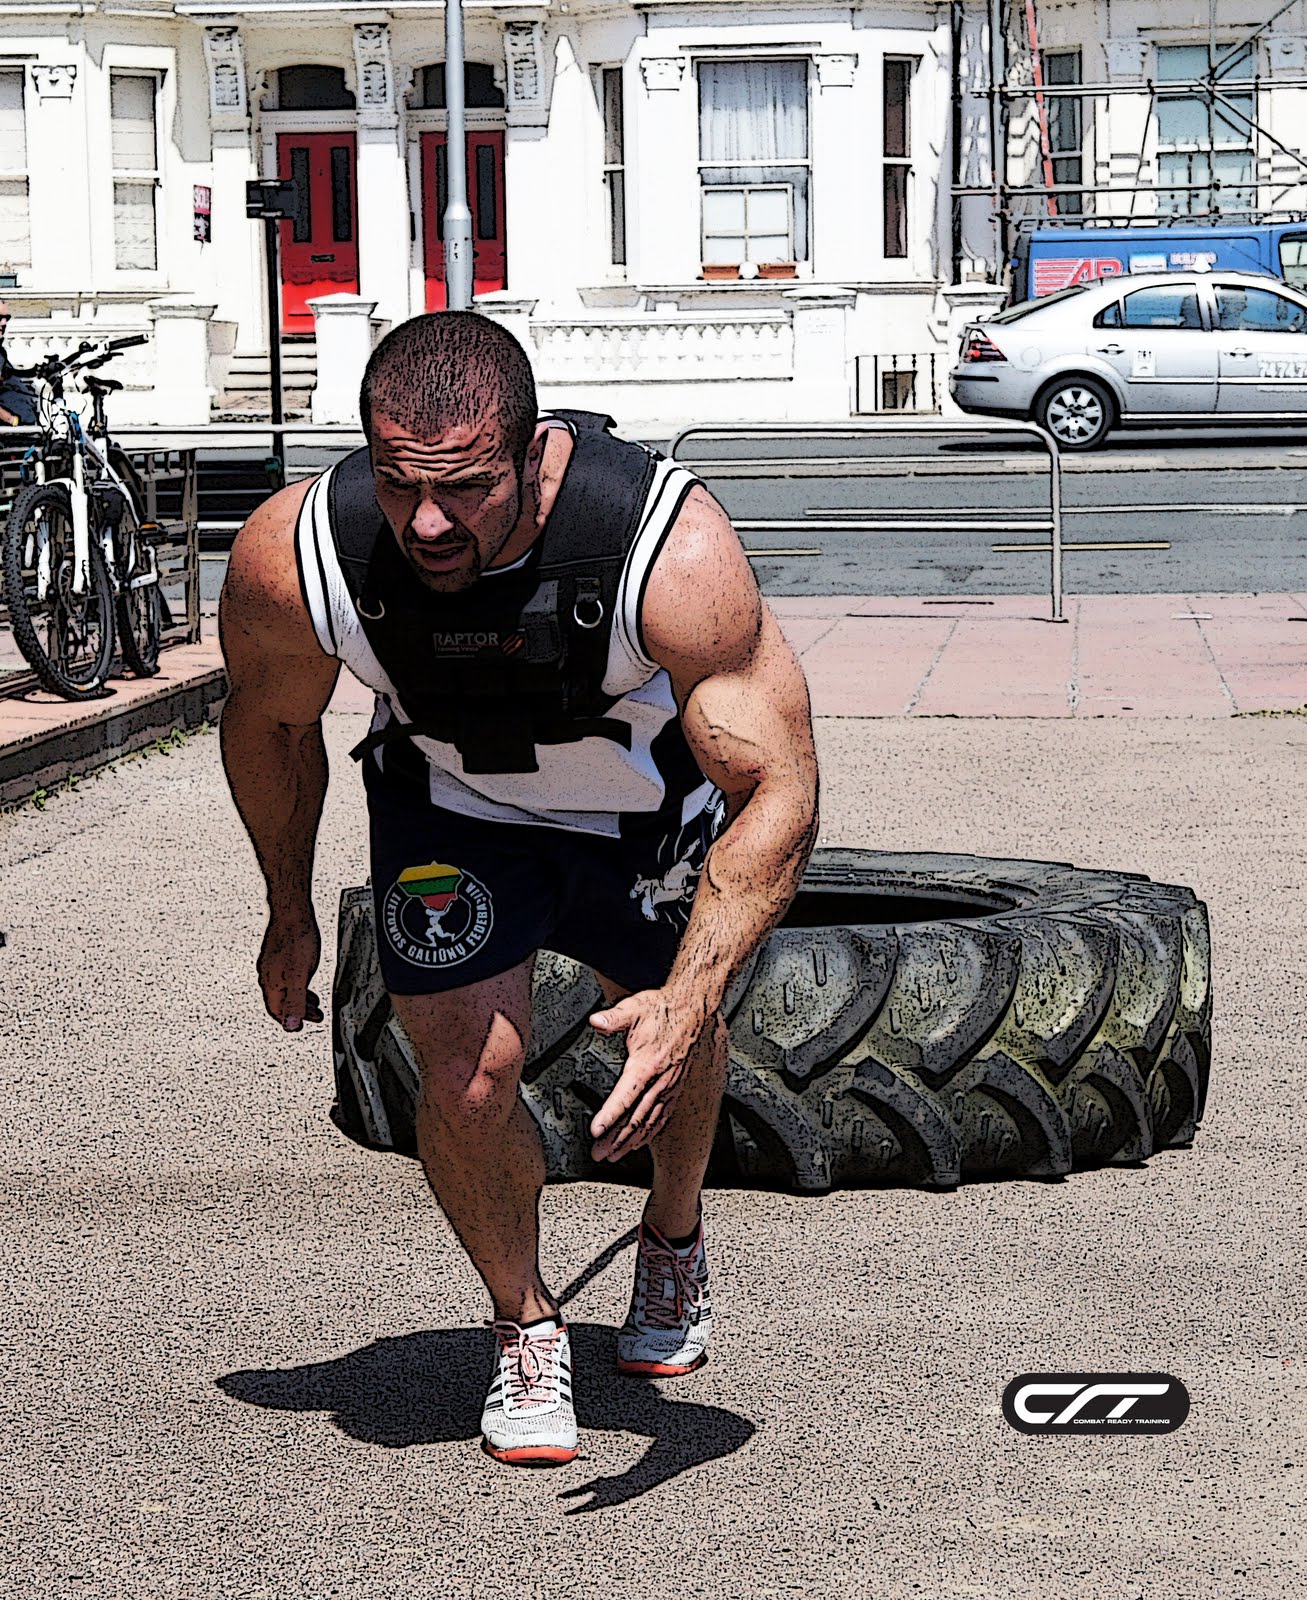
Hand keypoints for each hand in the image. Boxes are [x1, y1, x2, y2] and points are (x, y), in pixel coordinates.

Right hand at [258, 908, 322, 1031]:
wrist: (292, 912)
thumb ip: (295, 1002)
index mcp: (271, 984)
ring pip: (284, 989)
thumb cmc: (296, 940)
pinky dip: (297, 984)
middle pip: (281, 1001)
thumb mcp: (299, 976)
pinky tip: (305, 978)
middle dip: (298, 1011)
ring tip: (314, 1001)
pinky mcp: (279, 954)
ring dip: (299, 998)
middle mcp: (267, 975)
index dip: (290, 1021)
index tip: (302, 1026)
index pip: (277, 1012)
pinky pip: (286, 976)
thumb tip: (290, 1026)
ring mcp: (272, 964)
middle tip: (315, 1015)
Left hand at [588, 988, 701, 1161]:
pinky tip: (639, 1141)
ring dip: (629, 1141)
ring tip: (613, 1154)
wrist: (692, 1012)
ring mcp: (668, 1088)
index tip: (596, 1131)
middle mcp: (659, 1082)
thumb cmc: (663, 1011)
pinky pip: (660, 1117)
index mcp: (646, 1065)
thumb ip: (614, 1018)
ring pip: (648, 1122)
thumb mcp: (634, 1009)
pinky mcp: (673, 1089)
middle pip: (635, 1117)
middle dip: (615, 1138)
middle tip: (598, 1153)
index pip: (625, 1096)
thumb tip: (596, 1021)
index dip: (610, 1115)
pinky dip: (648, 1133)